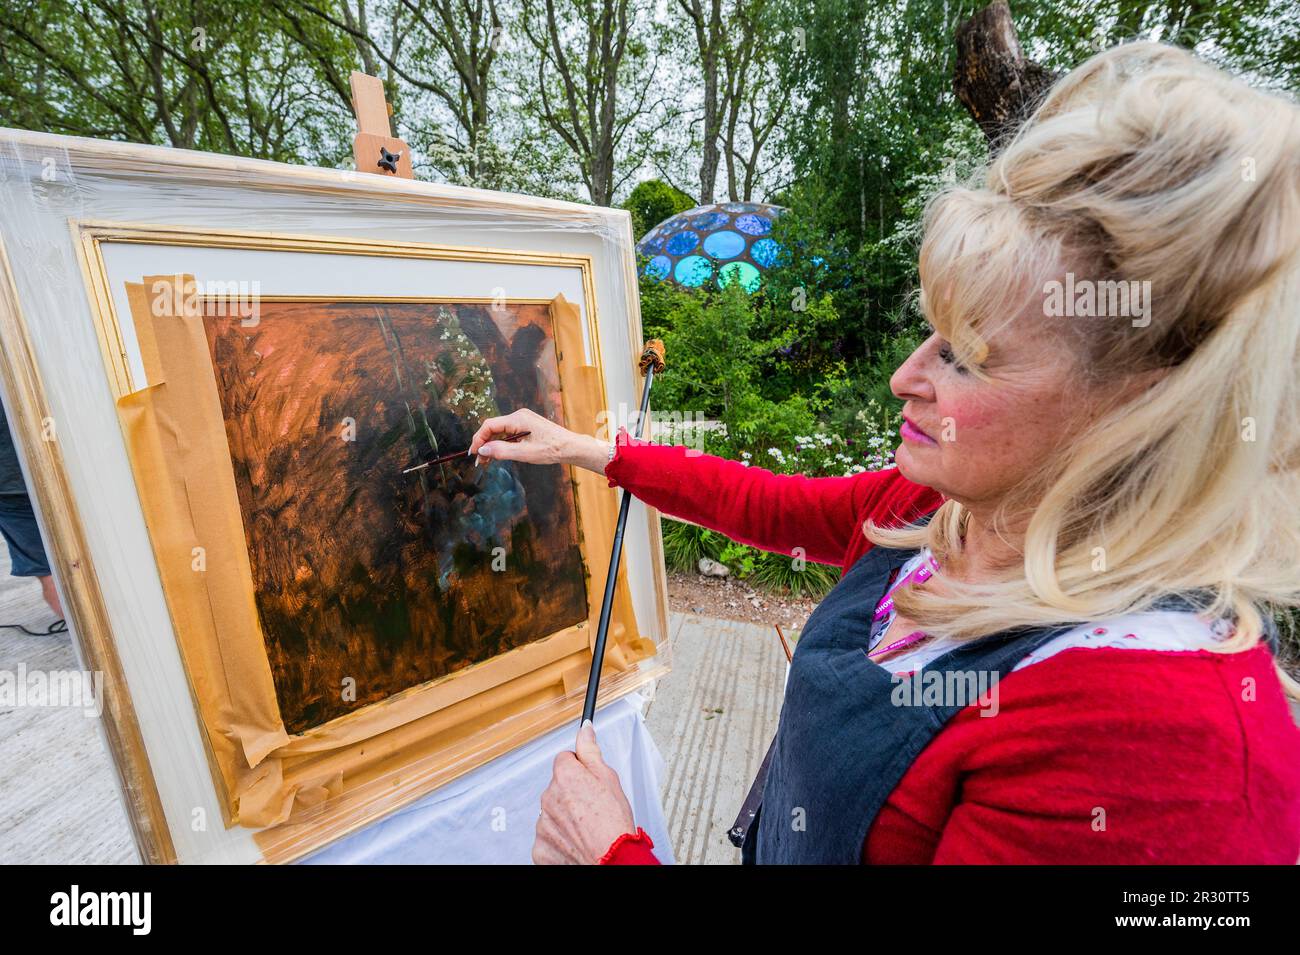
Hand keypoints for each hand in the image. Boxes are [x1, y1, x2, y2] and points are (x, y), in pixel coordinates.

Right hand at [468, 408, 609, 472]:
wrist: (570, 447)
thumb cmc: (551, 449)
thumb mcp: (524, 453)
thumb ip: (501, 451)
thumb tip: (482, 450)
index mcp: (518, 418)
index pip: (489, 425)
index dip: (478, 439)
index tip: (473, 453)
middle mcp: (519, 416)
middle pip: (493, 428)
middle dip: (484, 444)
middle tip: (479, 461)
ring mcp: (523, 420)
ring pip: (500, 432)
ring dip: (492, 446)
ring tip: (487, 461)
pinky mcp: (527, 426)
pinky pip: (508, 433)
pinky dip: (502, 444)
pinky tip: (499, 455)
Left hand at [532, 720, 636, 864]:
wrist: (611, 860)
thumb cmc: (613, 825)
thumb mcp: (609, 779)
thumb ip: (591, 751)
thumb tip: (584, 730)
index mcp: (565, 776)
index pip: (565, 759)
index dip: (580, 769)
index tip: (589, 781)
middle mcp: (548, 797)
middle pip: (557, 787)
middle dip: (572, 794)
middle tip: (593, 807)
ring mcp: (542, 824)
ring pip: (552, 813)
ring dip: (565, 818)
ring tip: (587, 828)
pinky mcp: (540, 847)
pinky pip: (547, 837)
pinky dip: (559, 840)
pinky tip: (576, 842)